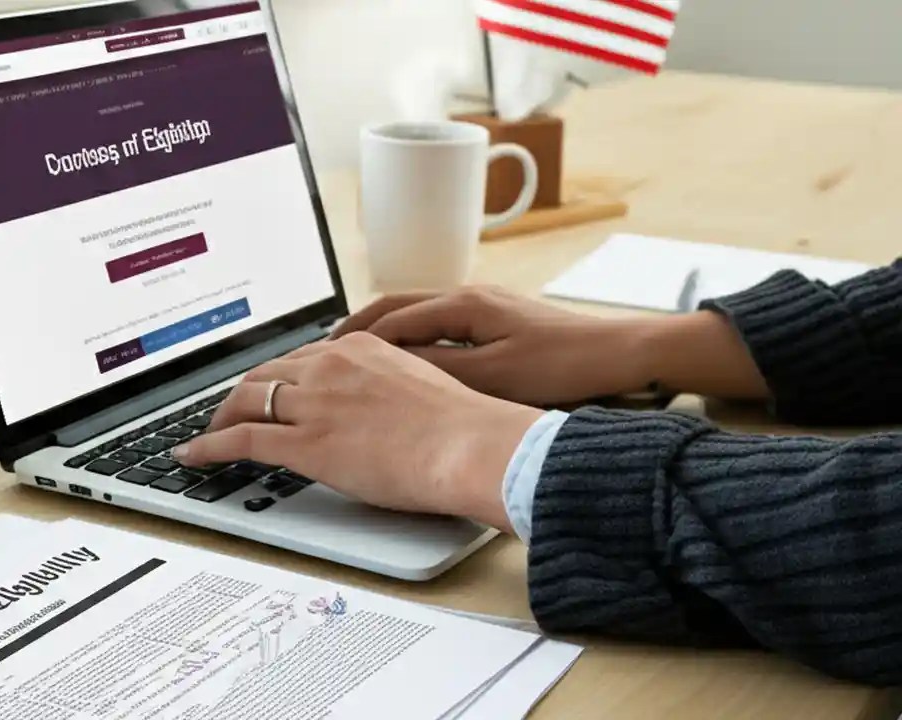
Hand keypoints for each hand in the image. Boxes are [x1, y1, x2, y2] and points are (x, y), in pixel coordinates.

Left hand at [172, 333, 543, 531]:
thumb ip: (384, 387)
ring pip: (246, 401)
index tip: (267, 390)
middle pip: (264, 374)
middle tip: (227, 412)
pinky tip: (195, 455)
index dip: (275, 378)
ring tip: (206, 435)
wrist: (470, 445)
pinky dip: (210, 446)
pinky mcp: (305, 443)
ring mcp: (313, 403)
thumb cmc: (461, 427)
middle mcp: (328, 366)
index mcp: (357, 348)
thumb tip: (375, 410)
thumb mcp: (417, 387)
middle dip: (240, 394)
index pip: (299, 358)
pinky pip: (241, 440)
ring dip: (219, 418)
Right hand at [332, 286, 768, 405]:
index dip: (353, 339)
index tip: (323, 357)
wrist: (622, 354)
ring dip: (383, 329)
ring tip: (355, 351)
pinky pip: (439, 322)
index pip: (390, 319)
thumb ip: (437, 369)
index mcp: (462, 305)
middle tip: (324, 349)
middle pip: (396, 305)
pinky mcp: (498, 320)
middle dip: (358, 326)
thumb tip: (388, 366)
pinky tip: (406, 356)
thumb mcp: (493, 376)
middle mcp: (468, 296)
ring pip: (417, 311)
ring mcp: (484, 305)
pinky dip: (411, 335)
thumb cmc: (564, 366)